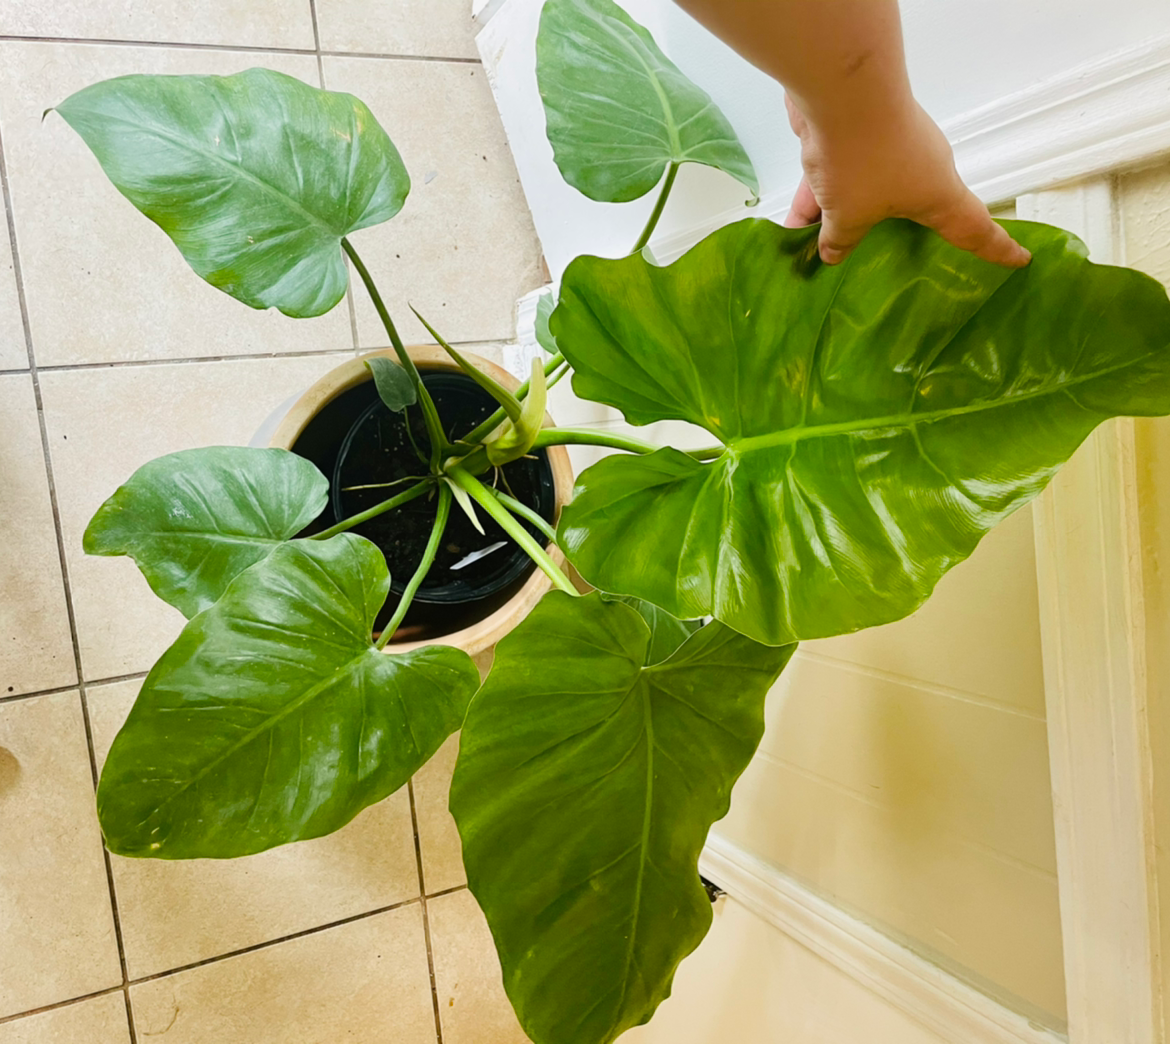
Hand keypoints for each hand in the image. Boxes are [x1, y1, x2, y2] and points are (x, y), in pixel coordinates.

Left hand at [783, 93, 1030, 268]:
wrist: (839, 87)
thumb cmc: (863, 160)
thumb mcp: (849, 216)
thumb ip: (841, 242)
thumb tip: (832, 256)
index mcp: (939, 194)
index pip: (976, 229)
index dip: (998, 250)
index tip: (1021, 261)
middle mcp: (921, 168)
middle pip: (916, 210)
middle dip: (898, 236)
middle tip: (893, 265)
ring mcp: (888, 147)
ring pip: (867, 194)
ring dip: (841, 220)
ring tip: (817, 255)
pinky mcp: (856, 134)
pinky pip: (839, 177)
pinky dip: (818, 199)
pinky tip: (791, 226)